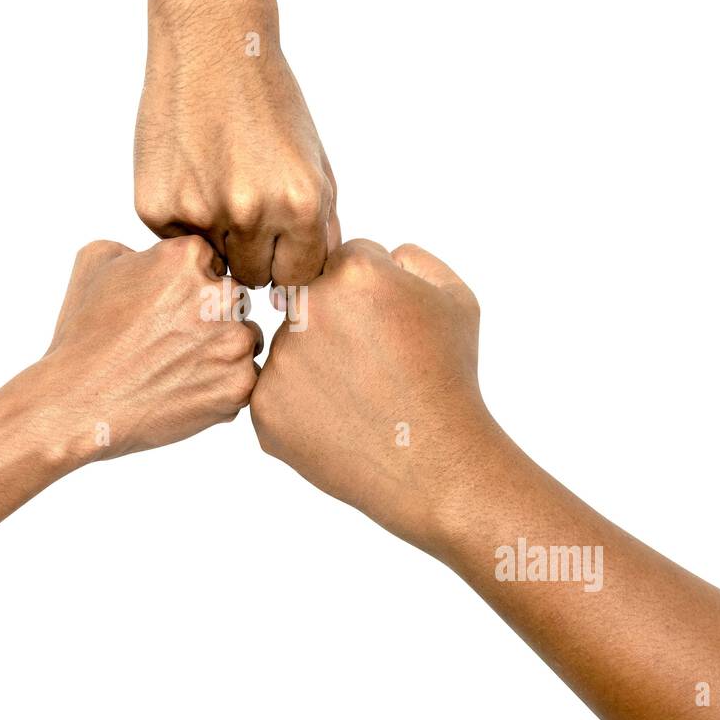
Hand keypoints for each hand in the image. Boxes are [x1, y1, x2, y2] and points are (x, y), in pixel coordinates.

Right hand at [29, 235, 260, 467]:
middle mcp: (220, 295)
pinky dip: (221, 386)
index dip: (186, 284)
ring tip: (175, 367)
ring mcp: (234, 343)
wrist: (78, 404)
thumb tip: (159, 252)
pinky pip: (244, 378)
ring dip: (221, 350)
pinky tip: (184, 389)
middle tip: (169, 341)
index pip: (210, 260)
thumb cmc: (83, 335)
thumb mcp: (96, 262)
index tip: (163, 307)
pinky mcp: (239, 386)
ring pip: (244, 338)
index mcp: (188, 259)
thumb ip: (140, 244)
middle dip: (210, 316)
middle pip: (233, 298)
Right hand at [134, 42, 340, 287]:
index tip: (279, 244)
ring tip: (217, 185)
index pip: (298, 279)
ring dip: (216, 238)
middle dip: (252, 254)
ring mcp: (199, 212)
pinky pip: (174, 240)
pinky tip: (188, 173)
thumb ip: (321, 228)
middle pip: (253, 279)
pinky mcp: (155, 207)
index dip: (288, 263)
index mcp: (301, 205)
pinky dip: (181, 218)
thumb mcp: (315, 163)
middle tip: (243, 205)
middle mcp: (251, 213)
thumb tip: (303, 287)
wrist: (211, 46)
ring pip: (212, 262)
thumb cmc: (270, 104)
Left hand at [250, 239, 488, 557]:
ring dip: (315, 364)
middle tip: (370, 366)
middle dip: (334, 324)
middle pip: (308, 299)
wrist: (437, 465)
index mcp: (354, 272)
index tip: (388, 328)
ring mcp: (281, 360)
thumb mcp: (454, 297)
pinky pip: (275, 391)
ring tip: (359, 398)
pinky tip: (340, 421)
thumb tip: (374, 253)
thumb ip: (410, 257)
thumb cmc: (449, 380)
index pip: (343, 260)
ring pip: (290, 347)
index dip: (371, 296)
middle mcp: (307, 308)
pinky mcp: (264, 407)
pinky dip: (301, 406)